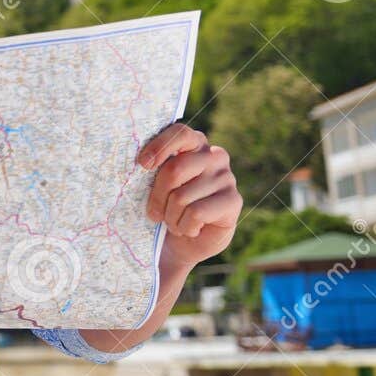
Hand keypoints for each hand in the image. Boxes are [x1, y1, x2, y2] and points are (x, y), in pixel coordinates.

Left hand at [138, 123, 242, 269]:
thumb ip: (152, 170)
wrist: (187, 242)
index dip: (161, 146)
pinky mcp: (233, 200)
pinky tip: (190, 229)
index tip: (143, 164)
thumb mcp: (154, 186)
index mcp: (193, 144)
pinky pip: (195, 213)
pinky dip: (184, 227)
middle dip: (158, 197)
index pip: (180, 133)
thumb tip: (142, 163)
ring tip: (174, 222)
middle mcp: (214, 156)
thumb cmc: (166, 207)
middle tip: (155, 214)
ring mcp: (226, 177)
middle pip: (175, 170)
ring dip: (171, 218)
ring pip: (182, 197)